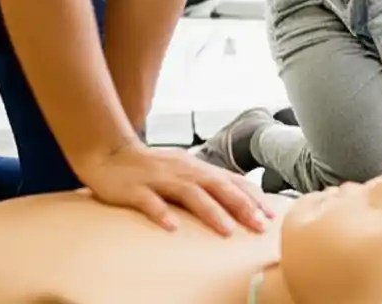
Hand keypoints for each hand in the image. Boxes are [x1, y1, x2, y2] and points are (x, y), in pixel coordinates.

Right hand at [77, 141, 271, 235]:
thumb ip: (207, 182)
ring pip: (190, 194)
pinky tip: (172, 227)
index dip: (252, 197)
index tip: (271, 215)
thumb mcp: (184, 170)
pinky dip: (162, 213)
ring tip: (227, 230)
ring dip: (211, 212)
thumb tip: (238, 198)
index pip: (231, 181)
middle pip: (218, 186)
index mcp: (196, 167)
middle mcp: (183, 170)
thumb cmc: (151, 166)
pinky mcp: (136, 189)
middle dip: (241, 206)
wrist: (109, 152)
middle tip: (260, 226)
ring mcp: (159, 179)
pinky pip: (150, 202)